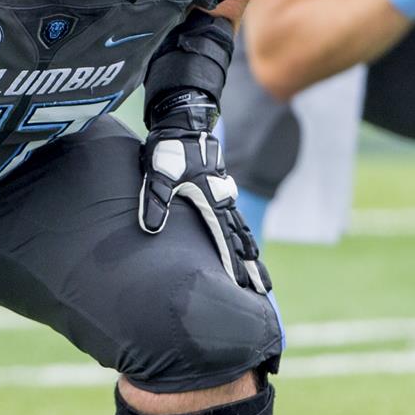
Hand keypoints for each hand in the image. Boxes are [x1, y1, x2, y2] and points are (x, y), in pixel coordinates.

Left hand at [139, 117, 270, 295]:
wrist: (184, 122)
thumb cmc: (169, 148)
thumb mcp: (158, 173)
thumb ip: (155, 200)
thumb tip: (151, 229)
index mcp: (209, 198)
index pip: (223, 237)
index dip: (231, 261)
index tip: (240, 284)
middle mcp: (223, 200)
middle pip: (241, 239)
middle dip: (252, 266)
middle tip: (263, 291)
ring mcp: (224, 196)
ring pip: (243, 231)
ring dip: (252, 255)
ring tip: (263, 280)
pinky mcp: (220, 191)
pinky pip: (236, 221)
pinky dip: (244, 238)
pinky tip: (248, 251)